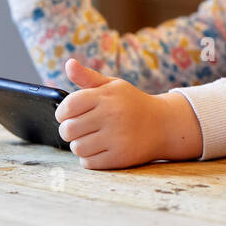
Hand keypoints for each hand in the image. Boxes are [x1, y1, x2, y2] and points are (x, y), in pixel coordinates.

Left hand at [55, 58, 201, 168]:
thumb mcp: (113, 86)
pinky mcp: (120, 157)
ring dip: (80, 145)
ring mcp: (116, 138)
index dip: (62, 113)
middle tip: (80, 128)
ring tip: (91, 139)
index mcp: (106, 96)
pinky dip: (89, 158)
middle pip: (68, 130)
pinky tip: (100, 149)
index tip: (68, 115)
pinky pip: (88, 162)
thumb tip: (69, 63)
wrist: (163, 124)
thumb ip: (88, 76)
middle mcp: (111, 116)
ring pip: (77, 148)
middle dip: (69, 130)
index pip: (68, 106)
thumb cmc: (132, 103)